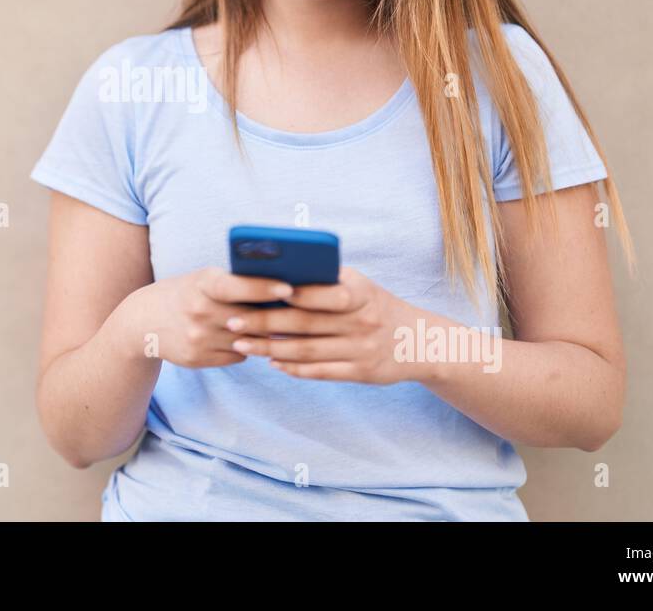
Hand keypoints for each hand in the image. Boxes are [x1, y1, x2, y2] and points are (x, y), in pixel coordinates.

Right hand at [125, 266, 294, 368]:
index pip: (235, 285)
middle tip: (307, 312)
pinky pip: (238, 355)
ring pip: (248, 339)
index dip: (263, 286)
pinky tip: (248, 339)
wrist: (143, 322)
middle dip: (278, 316)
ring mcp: (198, 337)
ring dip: (266, 334)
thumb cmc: (185, 293)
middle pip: (248, 317)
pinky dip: (247, 347)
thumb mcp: (203, 280)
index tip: (289, 287)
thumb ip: (234, 283)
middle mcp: (199, 311)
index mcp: (201, 284)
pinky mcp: (197, 359)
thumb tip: (283, 287)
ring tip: (284, 326)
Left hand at [222, 266, 428, 384]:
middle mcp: (363, 321)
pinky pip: (321, 372)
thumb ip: (327, 281)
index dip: (292, 294)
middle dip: (264, 323)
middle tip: (233, 322)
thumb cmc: (377, 306)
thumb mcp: (362, 285)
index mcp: (362, 292)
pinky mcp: (361, 373)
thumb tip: (279, 278)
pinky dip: (294, 368)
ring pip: (307, 351)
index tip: (258, 292)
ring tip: (242, 344)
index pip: (323, 293)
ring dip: (270, 349)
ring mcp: (362, 349)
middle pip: (305, 324)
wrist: (420, 341)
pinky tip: (272, 363)